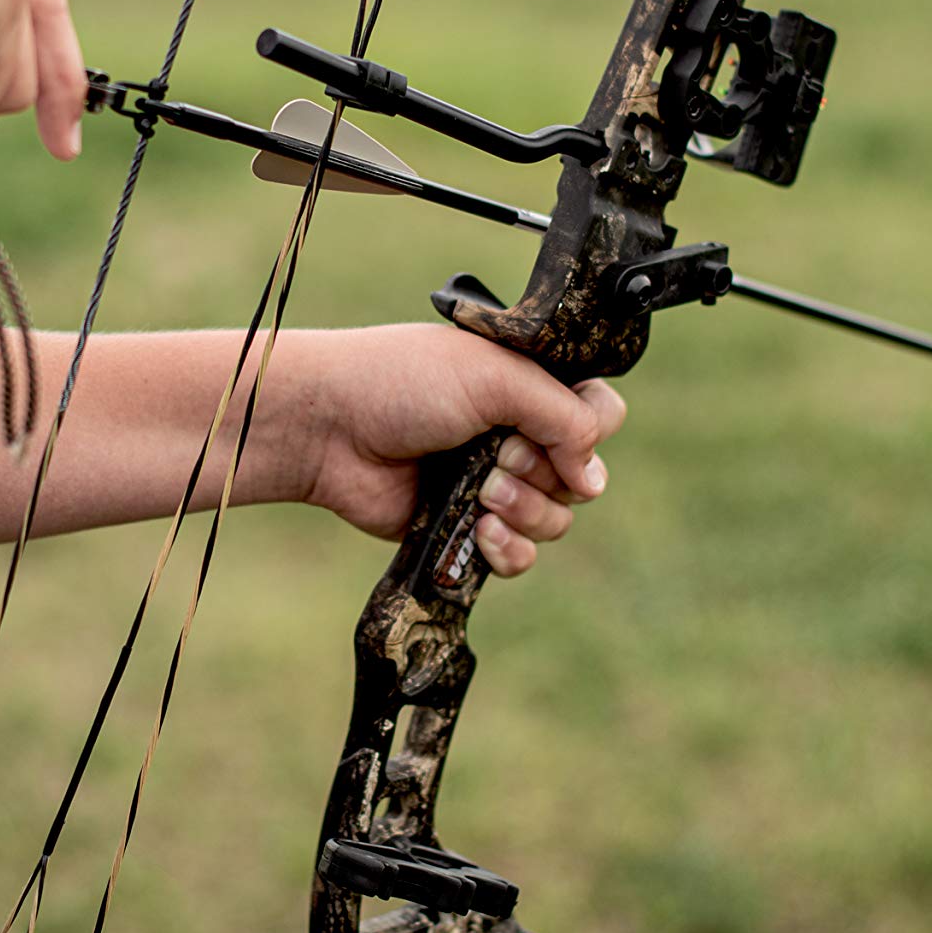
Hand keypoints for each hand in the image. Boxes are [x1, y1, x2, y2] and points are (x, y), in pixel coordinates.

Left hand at [292, 324, 627, 577]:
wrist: (330, 429)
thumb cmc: (403, 382)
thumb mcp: (495, 376)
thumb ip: (563, 416)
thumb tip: (595, 477)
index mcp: (528, 386)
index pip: (601, 413)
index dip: (590, 431)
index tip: (557, 435)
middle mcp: (518, 435)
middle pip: (583, 476)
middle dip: (547, 472)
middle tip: (501, 455)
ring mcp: (494, 484)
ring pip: (556, 520)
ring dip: (526, 510)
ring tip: (482, 494)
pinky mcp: (466, 530)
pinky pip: (520, 556)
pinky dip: (508, 549)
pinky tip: (478, 532)